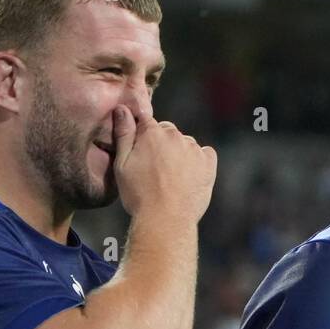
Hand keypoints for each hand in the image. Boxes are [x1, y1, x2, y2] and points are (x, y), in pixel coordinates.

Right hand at [111, 105, 216, 223]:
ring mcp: (193, 149)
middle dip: (162, 144)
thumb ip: (123, 134)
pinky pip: (205, 154)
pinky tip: (190, 177)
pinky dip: (199, 161)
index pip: (146, 121)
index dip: (142, 136)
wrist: (166, 220)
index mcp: (151, 133)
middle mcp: (174, 136)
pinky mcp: (208, 164)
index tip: (141, 153)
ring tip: (172, 178)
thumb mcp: (122, 165)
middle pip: (167, 131)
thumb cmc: (139, 195)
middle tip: (155, 169)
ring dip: (180, 154)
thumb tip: (122, 108)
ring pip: (186, 144)